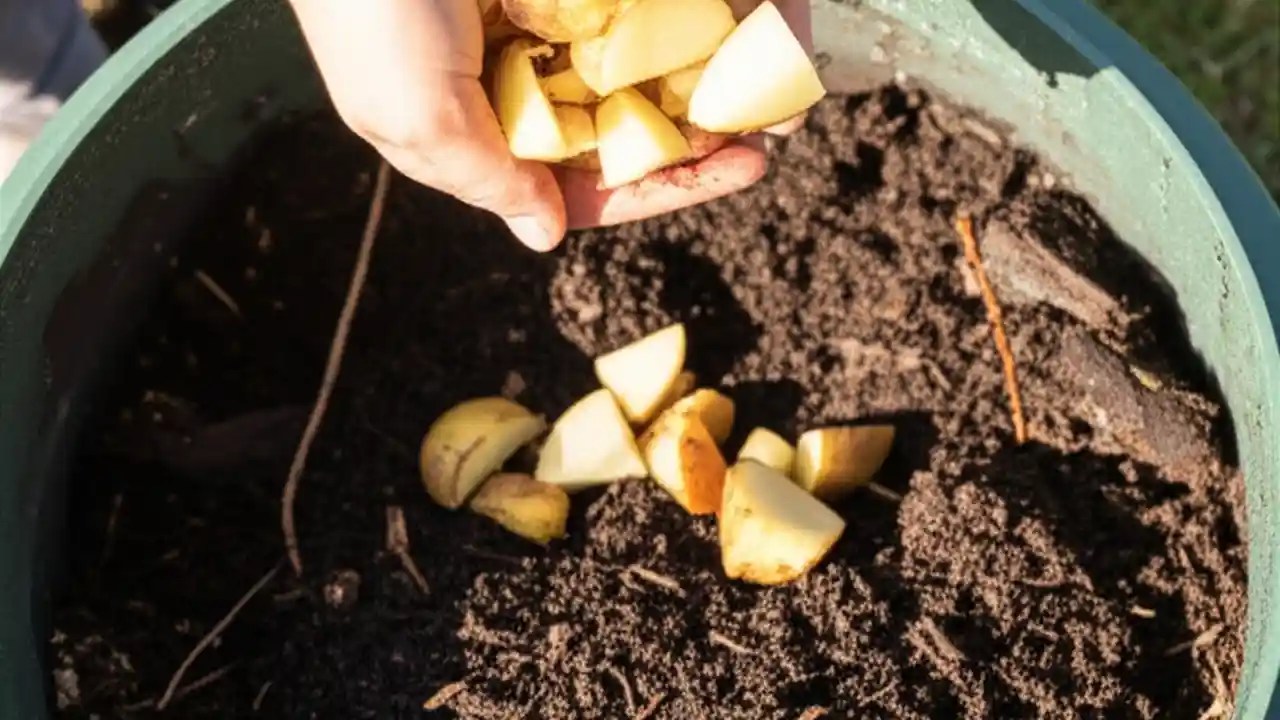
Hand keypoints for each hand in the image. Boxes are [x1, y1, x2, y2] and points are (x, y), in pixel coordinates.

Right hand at [288, 0, 812, 250]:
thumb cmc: (370, 16)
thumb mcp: (414, 116)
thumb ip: (487, 179)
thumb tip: (545, 236)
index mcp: (482, 139)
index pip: (583, 186)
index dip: (662, 186)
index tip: (739, 167)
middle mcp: (516, 90)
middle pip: (621, 129)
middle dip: (692, 131)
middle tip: (770, 120)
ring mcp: (535, 31)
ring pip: (627, 67)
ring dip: (692, 73)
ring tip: (767, 70)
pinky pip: (619, 11)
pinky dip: (670, 15)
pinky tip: (727, 18)